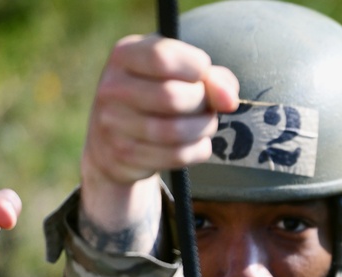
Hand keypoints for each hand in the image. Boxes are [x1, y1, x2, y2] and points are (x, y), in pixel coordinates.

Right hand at [80, 34, 239, 229]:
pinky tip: (196, 143)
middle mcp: (112, 88)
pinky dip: (198, 150)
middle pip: (172, 97)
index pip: (163, 57)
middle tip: (205, 106)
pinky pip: (176, 156)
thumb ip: (212, 78)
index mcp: (124, 55)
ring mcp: (113, 125)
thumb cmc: (159, 96)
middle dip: (202, 103)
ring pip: (176, 131)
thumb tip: (230, 100)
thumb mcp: (180, 74)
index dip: (196, 67)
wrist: (115, 141)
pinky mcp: (123, 156)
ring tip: (204, 124)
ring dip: (203, 129)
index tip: (203, 73)